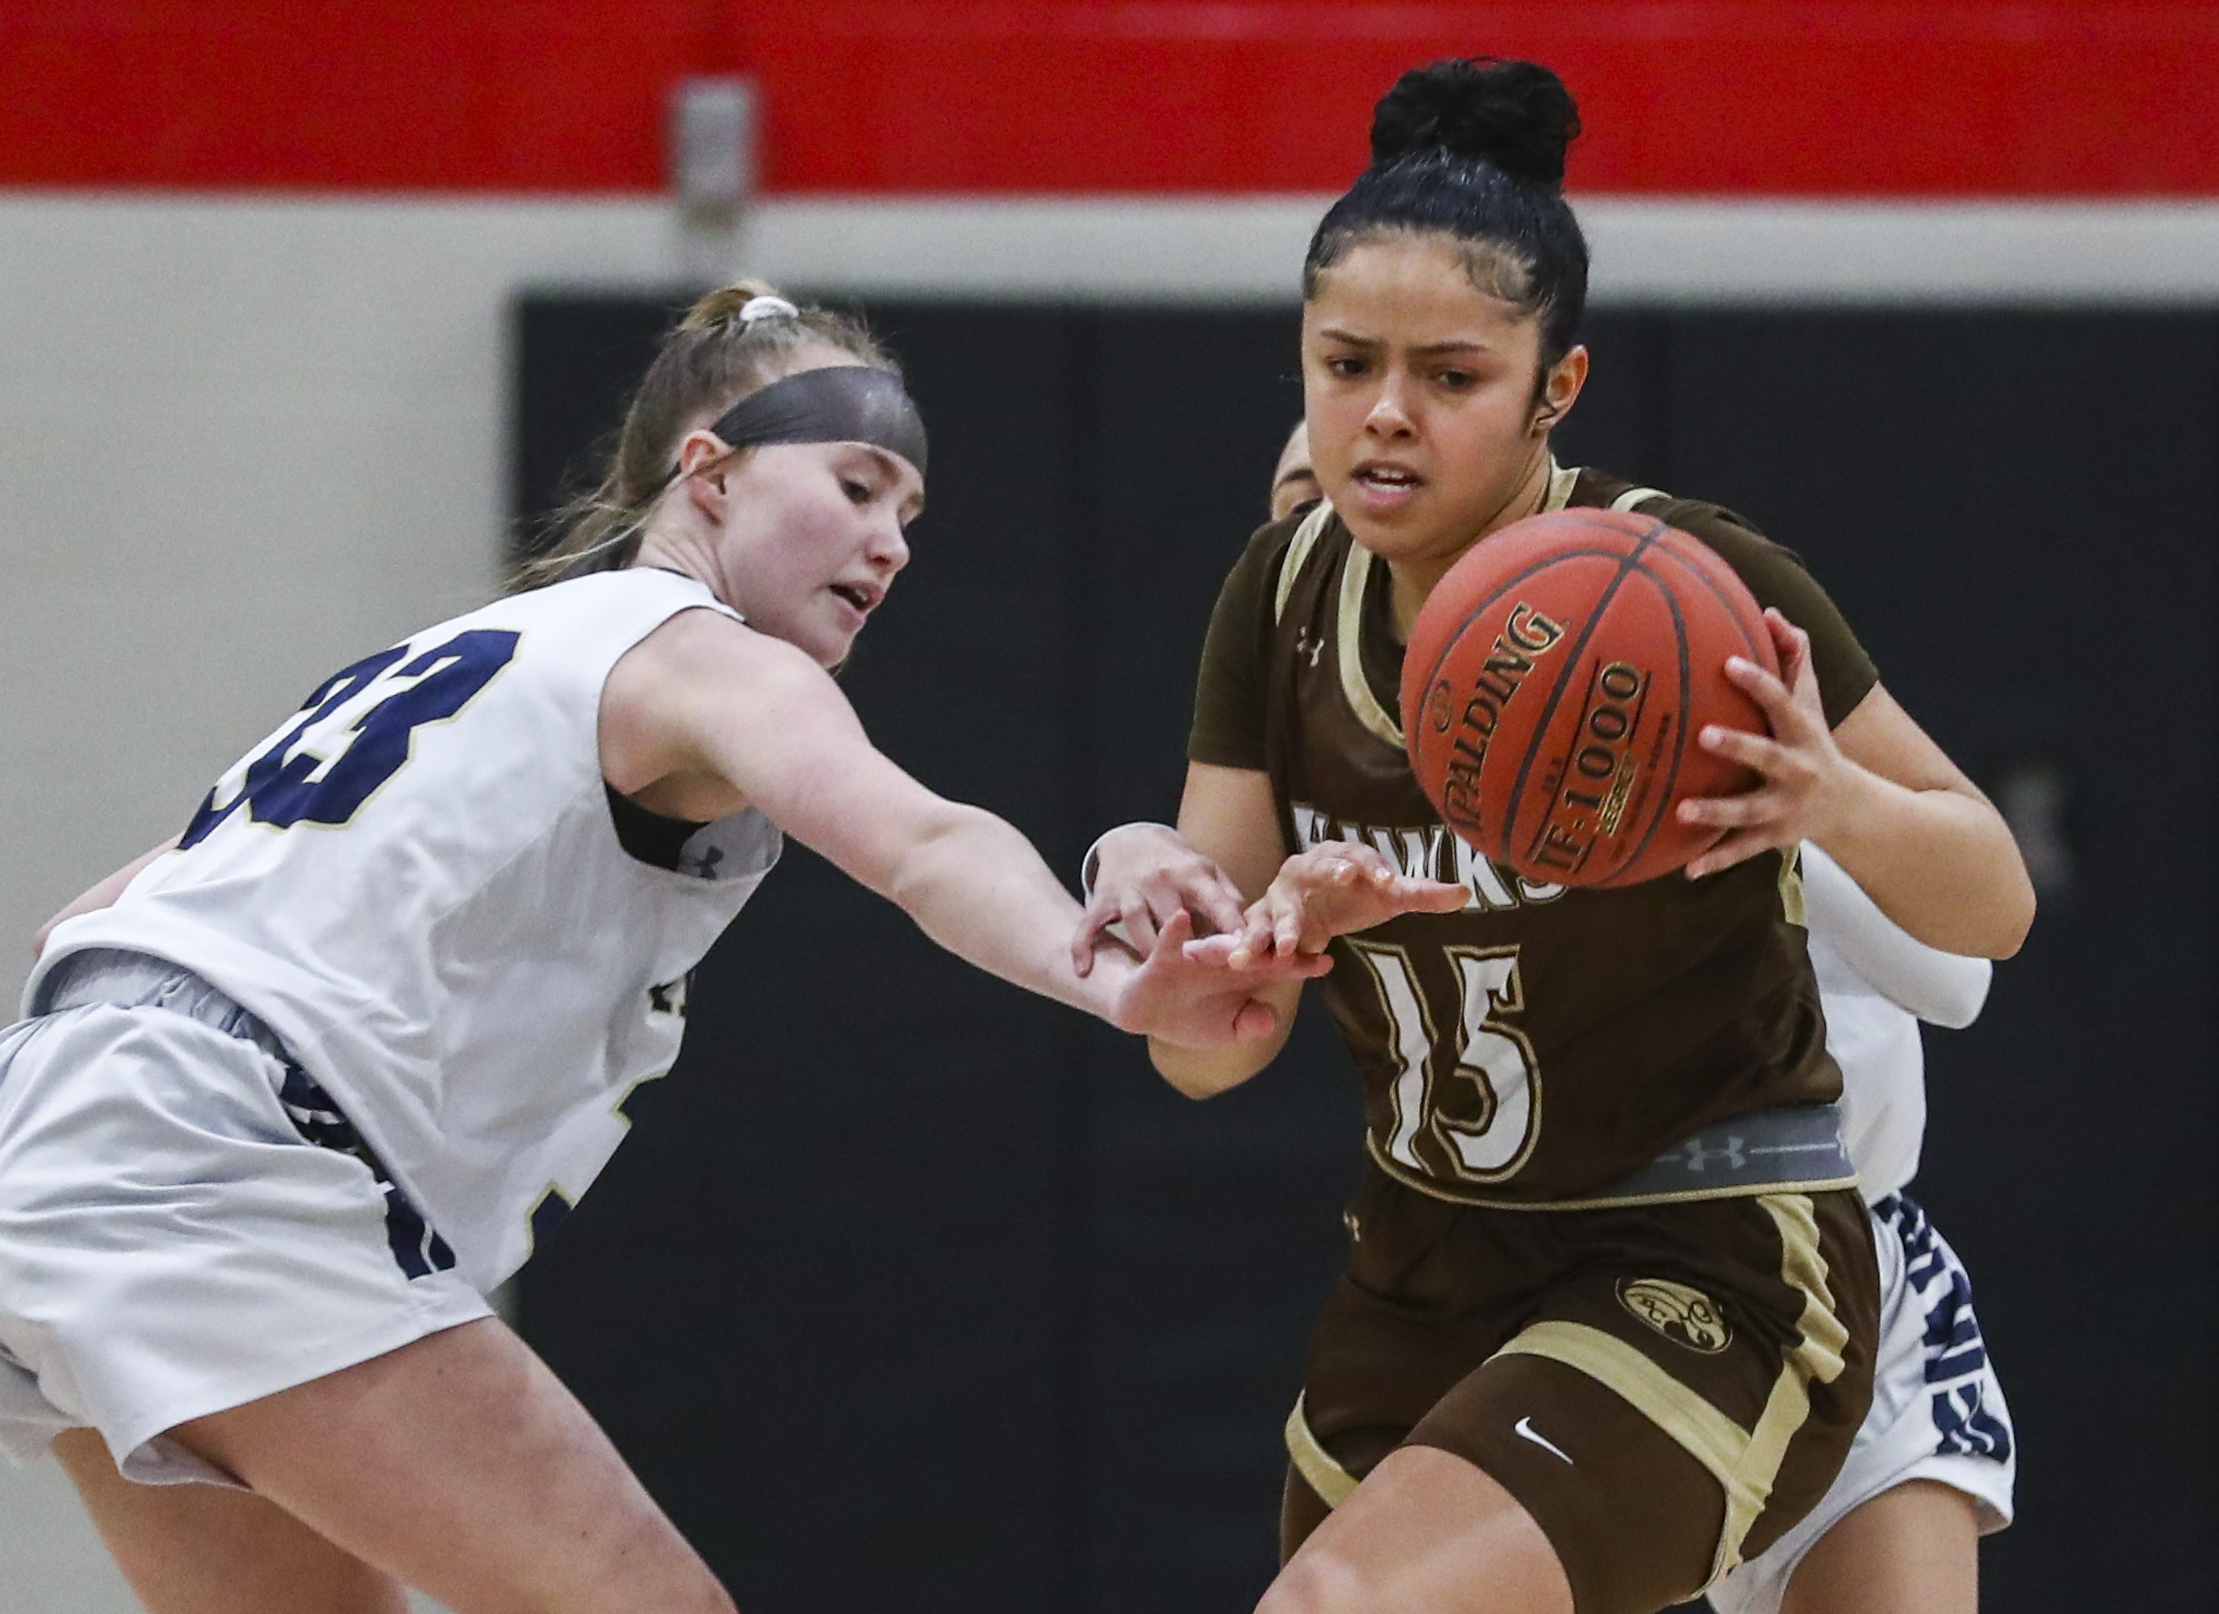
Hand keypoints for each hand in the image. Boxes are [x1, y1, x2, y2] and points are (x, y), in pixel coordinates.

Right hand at [1073, 823, 1249, 974]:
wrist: (1132, 840)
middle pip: (1175, 917)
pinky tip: (1084, 970)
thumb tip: (1254, 931)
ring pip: (1136, 925)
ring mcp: (1129, 890)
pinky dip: (1083, 947)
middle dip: (1189, 946)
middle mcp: (1160, 880)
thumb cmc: (1180, 867)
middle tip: (1204, 975)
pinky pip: (1090, 925)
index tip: (1245, 955)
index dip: (1231, 929)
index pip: (1217, 903)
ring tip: (1157, 976)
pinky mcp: (1102, 899)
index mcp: (1193, 875)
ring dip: (1146, 950)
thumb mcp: (1209, 874)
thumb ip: (1230, 901)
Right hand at [1102, 909, 1332, 1044]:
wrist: (1144, 1012)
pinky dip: (1173, 931)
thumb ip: (1247, 1025)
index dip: (1300, 965)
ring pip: (1215, 945)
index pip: (1275, 967)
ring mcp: (1193, 955)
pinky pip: (1169, 941)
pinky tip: (1179, 918)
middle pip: (1250, 950)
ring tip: (1250, 935)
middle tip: (1292, 941)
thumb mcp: (1224, 1030)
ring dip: (1230, 941)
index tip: (1327, 961)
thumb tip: (1269, 1020)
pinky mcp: (1164, 957)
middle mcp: (1222, 959)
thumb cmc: (1189, 1018)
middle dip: (1270, 947)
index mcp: (1241, 974)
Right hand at [1185, 840, 1467, 966]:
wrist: (1310, 906)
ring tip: (1282, 948)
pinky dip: (1248, 944)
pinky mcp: (1263, 915)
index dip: (1376, 867)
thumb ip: (1421, 895)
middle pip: (1319, 867)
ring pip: (1280, 905)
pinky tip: (1242, 961)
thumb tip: (1466, 892)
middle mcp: (1310, 867)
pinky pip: (1255, 929)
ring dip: (1279, 926)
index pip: (1362, 857)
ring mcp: (1283, 891)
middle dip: (1330, 874)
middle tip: (1346, 880)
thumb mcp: (1387, 898)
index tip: (1390, 882)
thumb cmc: (1353, 897)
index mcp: (1343, 857)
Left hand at [1676, 610, 1855, 878]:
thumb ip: (1794, 657)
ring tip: (1681, 810)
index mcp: (1801, 731)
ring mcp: (1785, 806)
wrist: (1851, 807)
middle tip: (1702, 733)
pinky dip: (1716, 861)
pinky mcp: (1773, 837)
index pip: (1781, 699)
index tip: (1728, 663)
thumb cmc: (1813, 741)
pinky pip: (1742, 850)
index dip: (1758, 681)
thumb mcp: (1810, 702)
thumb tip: (1771, 611)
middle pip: (1768, 755)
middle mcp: (1797, 769)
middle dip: (1739, 746)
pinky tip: (1686, 870)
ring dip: (1717, 811)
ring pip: (1749, 810)